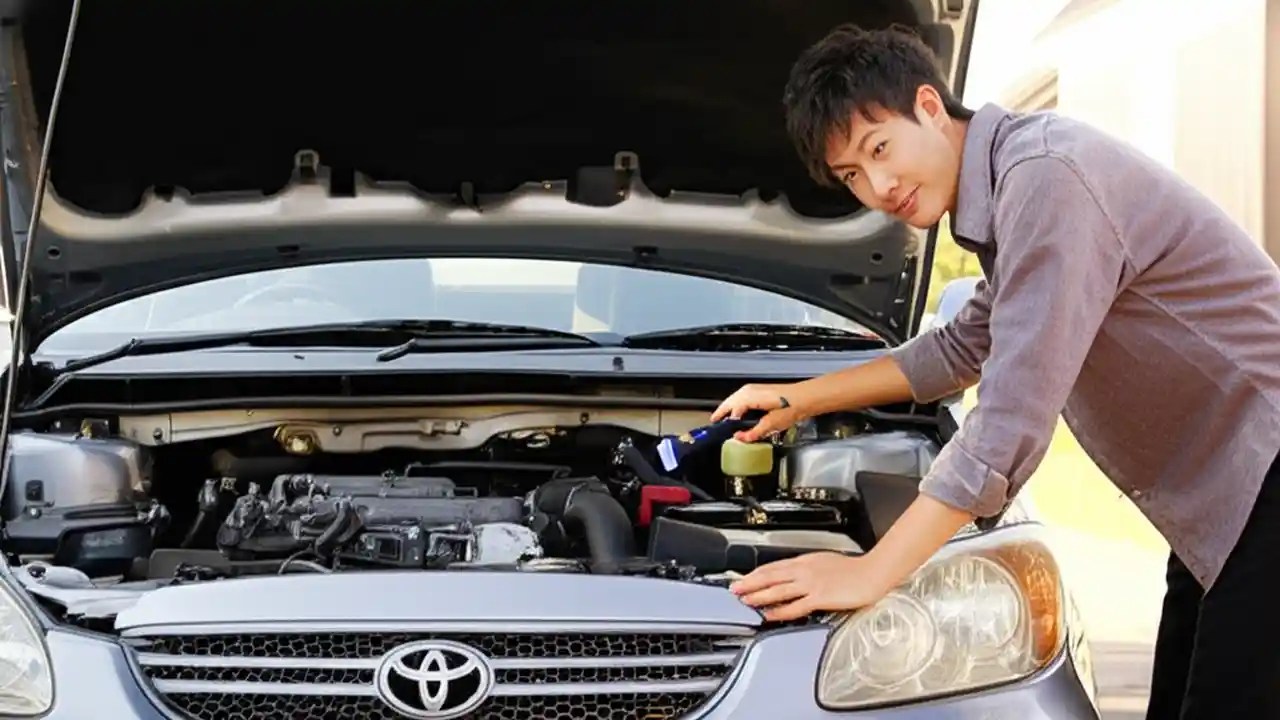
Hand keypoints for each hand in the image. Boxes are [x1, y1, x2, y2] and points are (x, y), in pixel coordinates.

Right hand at [710, 383, 803, 441]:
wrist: (805, 397)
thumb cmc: (791, 407)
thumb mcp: (771, 424)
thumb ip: (753, 433)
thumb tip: (740, 438)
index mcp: (747, 397)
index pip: (731, 413)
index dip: (726, 425)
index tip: (723, 434)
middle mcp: (748, 391)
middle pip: (729, 403)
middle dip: (722, 412)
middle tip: (714, 423)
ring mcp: (754, 389)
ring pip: (735, 399)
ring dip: (729, 408)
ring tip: (724, 418)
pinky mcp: (760, 391)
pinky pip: (742, 398)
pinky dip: (737, 405)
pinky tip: (740, 413)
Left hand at [729, 551, 892, 621]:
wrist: (872, 573)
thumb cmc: (853, 569)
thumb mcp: (824, 561)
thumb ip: (807, 568)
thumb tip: (794, 573)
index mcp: (805, 561)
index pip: (774, 567)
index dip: (756, 573)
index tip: (743, 578)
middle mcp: (804, 570)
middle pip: (770, 576)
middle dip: (750, 583)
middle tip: (734, 589)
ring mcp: (811, 584)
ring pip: (778, 589)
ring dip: (759, 595)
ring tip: (745, 601)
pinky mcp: (820, 597)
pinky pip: (795, 605)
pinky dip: (780, 610)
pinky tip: (769, 614)